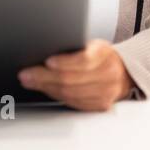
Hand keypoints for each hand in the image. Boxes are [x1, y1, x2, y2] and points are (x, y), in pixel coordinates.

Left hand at [18, 40, 132, 110]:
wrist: (124, 72)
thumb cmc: (102, 56)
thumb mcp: (92, 45)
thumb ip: (75, 50)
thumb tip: (45, 57)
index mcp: (105, 54)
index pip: (83, 60)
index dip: (64, 62)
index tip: (47, 62)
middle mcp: (108, 74)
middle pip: (71, 79)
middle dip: (44, 77)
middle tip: (26, 74)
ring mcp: (106, 92)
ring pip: (70, 93)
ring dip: (46, 88)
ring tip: (30, 82)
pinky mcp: (100, 105)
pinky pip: (74, 103)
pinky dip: (57, 97)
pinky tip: (46, 90)